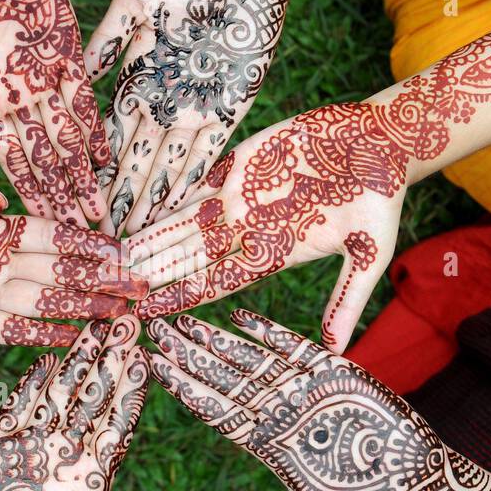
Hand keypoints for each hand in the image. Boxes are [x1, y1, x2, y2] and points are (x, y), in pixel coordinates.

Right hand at [0, 0, 108, 224]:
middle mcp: (14, 92)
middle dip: (62, 196)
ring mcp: (41, 70)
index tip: (41, 232)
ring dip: (83, 172)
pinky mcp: (64, 44)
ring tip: (99, 211)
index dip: (26, 194)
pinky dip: (95, 125)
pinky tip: (106, 157)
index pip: (7, 158)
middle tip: (82, 237)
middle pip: (44, 157)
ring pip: (68, 134)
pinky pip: (85, 94)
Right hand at [0, 316, 192, 490]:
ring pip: (59, 397)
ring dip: (76, 361)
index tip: (149, 358)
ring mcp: (31, 452)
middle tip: (129, 320)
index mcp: (93, 482)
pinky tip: (45, 358)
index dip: (132, 393)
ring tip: (93, 323)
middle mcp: (66, 459)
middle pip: (93, 400)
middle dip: (110, 361)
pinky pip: (16, 411)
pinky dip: (29, 386)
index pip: (118, 426)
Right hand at [84, 0, 291, 236]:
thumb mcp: (136, 0)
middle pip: (135, 160)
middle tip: (102, 234)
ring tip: (135, 233)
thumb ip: (108, 38)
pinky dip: (191, 181)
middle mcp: (163, 102)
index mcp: (136, 78)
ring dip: (151, 199)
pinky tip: (174, 207)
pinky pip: (207, 154)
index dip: (95, 166)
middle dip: (119, 197)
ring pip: (167, 165)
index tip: (77, 198)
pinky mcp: (228, 110)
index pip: (109, 134)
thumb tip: (76, 74)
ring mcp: (195, 110)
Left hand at [127, 102, 403, 351]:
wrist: (381, 141)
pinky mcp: (240, 162)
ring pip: (183, 223)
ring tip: (109, 257)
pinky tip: (135, 211)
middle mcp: (248, 230)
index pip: (214, 282)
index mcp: (273, 253)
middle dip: (149, 274)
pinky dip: (166, 197)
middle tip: (108, 290)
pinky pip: (194, 183)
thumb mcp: (369, 253)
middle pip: (188, 258)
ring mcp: (241, 197)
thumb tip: (336, 350)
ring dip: (149, 240)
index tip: (144, 313)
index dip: (178, 297)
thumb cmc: (382, 198)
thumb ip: (347, 298)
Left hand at [148, 309, 450, 490]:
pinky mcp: (334, 374)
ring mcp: (303, 390)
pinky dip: (270, 332)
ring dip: (217, 338)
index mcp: (264, 443)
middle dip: (188, 352)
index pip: (212, 409)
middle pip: (222, 377)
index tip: (152, 365)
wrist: (415, 487)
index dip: (182, 386)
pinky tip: (240, 318)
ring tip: (184, 318)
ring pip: (250, 358)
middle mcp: (277, 412)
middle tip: (154, 327)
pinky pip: (295, 348)